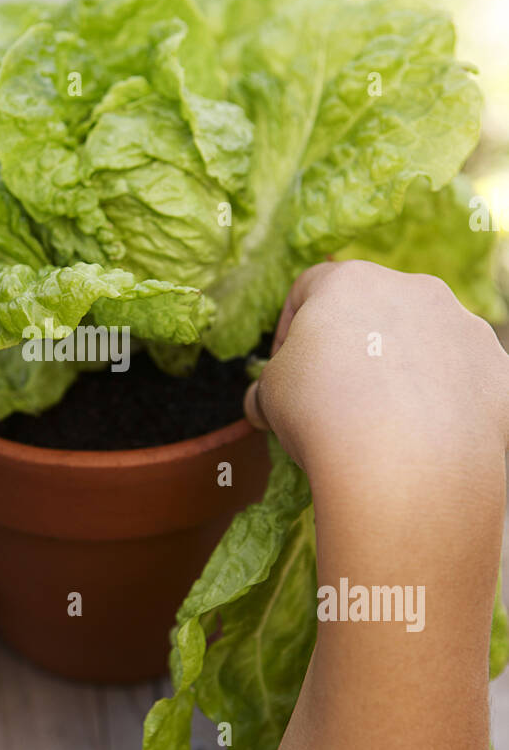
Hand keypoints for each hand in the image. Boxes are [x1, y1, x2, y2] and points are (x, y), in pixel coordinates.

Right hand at [244, 259, 508, 488]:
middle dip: (355, 347)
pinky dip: (444, 402)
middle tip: (337, 397)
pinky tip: (424, 438)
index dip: (290, 329)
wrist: (405, 467)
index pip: (309, 289)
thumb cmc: (323, 415)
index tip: (287, 369)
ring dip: (404, 371)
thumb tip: (263, 402)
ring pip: (426, 341)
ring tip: (385, 423)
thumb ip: (269, 387)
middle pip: (375, 310)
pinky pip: (463, 380)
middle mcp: (415, 289)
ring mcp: (464, 326)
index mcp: (351, 281)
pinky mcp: (498, 369)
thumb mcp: (269, 397)